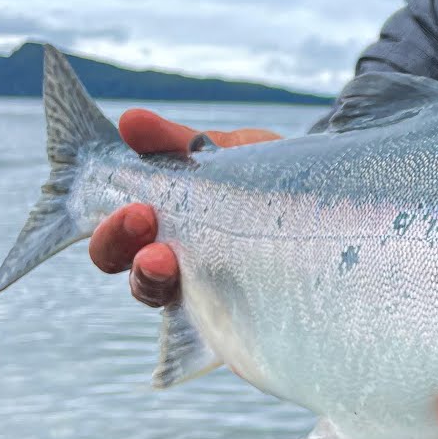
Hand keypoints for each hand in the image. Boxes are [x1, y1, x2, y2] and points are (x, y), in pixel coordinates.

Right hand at [88, 109, 280, 306]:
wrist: (323, 192)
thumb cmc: (259, 174)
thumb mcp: (220, 151)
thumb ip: (174, 141)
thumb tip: (131, 121)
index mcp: (159, 229)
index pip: (116, 244)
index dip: (113, 232)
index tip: (137, 208)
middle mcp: (176, 266)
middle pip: (131, 274)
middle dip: (124, 248)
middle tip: (143, 220)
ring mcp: (207, 289)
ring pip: (164, 296)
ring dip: (153, 277)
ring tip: (164, 260)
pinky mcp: (243, 306)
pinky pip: (218, 317)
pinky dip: (210, 307)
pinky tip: (223, 292)